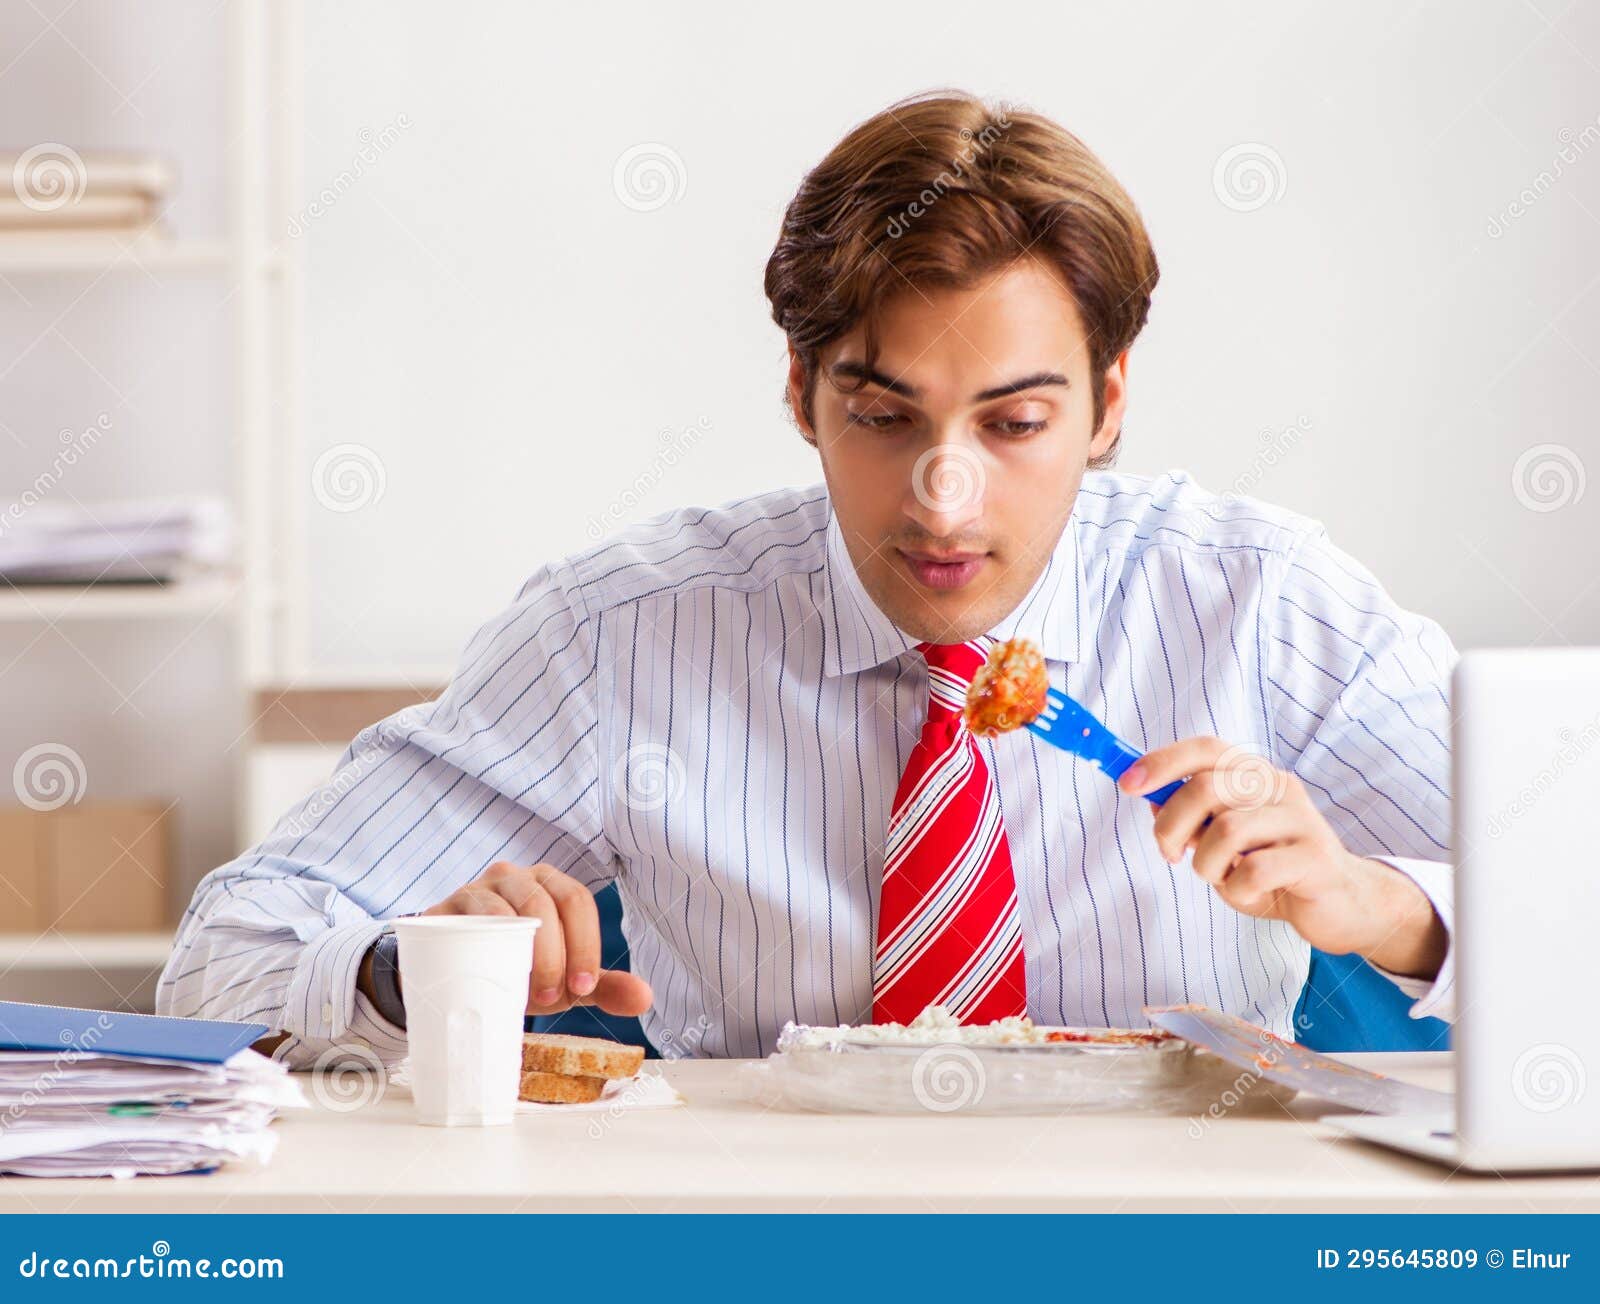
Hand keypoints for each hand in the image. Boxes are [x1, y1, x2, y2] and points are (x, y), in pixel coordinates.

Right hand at [413, 861, 652, 1016]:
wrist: (454, 979)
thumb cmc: (516, 970)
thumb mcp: (562, 978)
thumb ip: (602, 986)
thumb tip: (645, 997)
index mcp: (550, 884)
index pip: (577, 901)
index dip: (586, 945)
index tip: (582, 989)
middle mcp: (516, 877)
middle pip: (545, 904)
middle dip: (555, 956)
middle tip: (554, 998)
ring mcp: (477, 889)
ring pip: (507, 907)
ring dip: (522, 953)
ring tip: (526, 994)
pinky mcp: (444, 908)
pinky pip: (466, 916)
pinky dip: (483, 943)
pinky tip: (488, 975)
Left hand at [1118, 737, 1446, 979]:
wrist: (1339, 905)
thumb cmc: (1272, 870)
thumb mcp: (1222, 843)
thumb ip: (1191, 818)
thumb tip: (1147, 794)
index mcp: (1255, 775)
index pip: (1206, 749)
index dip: (1163, 761)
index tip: (1127, 783)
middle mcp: (1279, 787)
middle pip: (1207, 787)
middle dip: (1172, 825)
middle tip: (1169, 854)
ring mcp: (1301, 820)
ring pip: (1227, 831)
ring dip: (1205, 863)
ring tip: (1218, 877)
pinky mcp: (1315, 858)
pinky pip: (1255, 870)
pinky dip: (1237, 889)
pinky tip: (1248, 893)